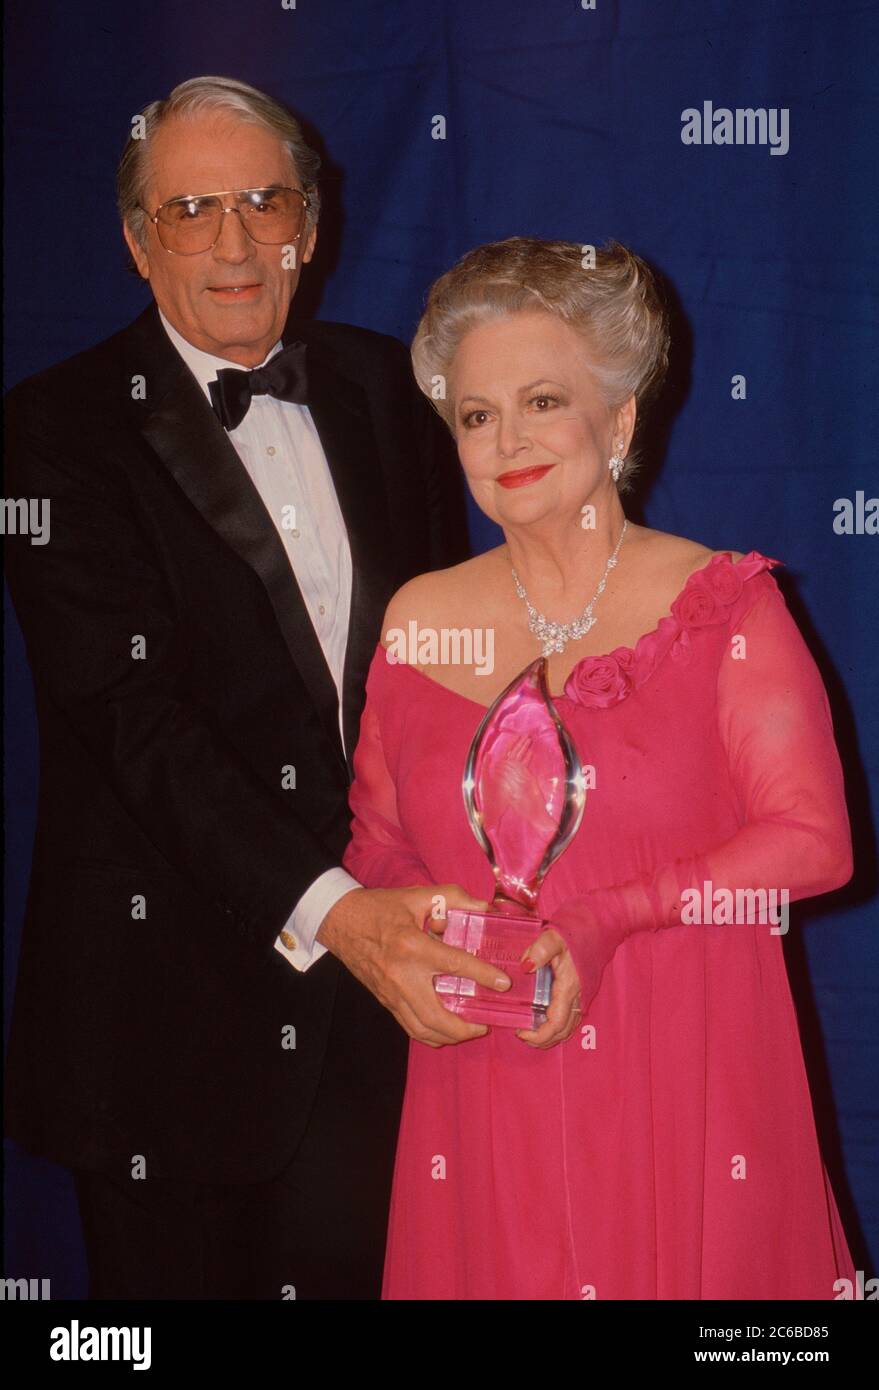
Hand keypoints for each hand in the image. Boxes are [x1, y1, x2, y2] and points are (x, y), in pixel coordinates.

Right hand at [316, 884, 510, 1046]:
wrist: (340, 921)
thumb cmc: (380, 907)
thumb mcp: (417, 895)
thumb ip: (453, 897)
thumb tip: (484, 908)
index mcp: (413, 946)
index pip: (455, 965)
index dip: (482, 975)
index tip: (503, 983)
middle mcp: (402, 975)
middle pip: (437, 1016)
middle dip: (465, 1027)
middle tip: (486, 1022)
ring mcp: (392, 993)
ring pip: (423, 1029)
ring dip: (449, 1036)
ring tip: (469, 1029)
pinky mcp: (385, 1001)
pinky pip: (410, 1027)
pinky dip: (430, 1035)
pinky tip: (444, 1031)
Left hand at [519, 908, 630, 1047]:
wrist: (603, 923)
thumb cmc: (578, 929)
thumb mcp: (555, 936)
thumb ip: (540, 950)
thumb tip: (525, 966)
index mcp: (569, 987)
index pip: (555, 1024)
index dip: (539, 1035)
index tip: (520, 1033)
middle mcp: (578, 996)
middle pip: (562, 1031)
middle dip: (543, 1040)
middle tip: (522, 1034)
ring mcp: (582, 994)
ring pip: (568, 1026)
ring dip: (551, 1034)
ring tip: (530, 1030)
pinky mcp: (583, 990)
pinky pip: (571, 1016)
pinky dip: (558, 1024)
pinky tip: (545, 1017)